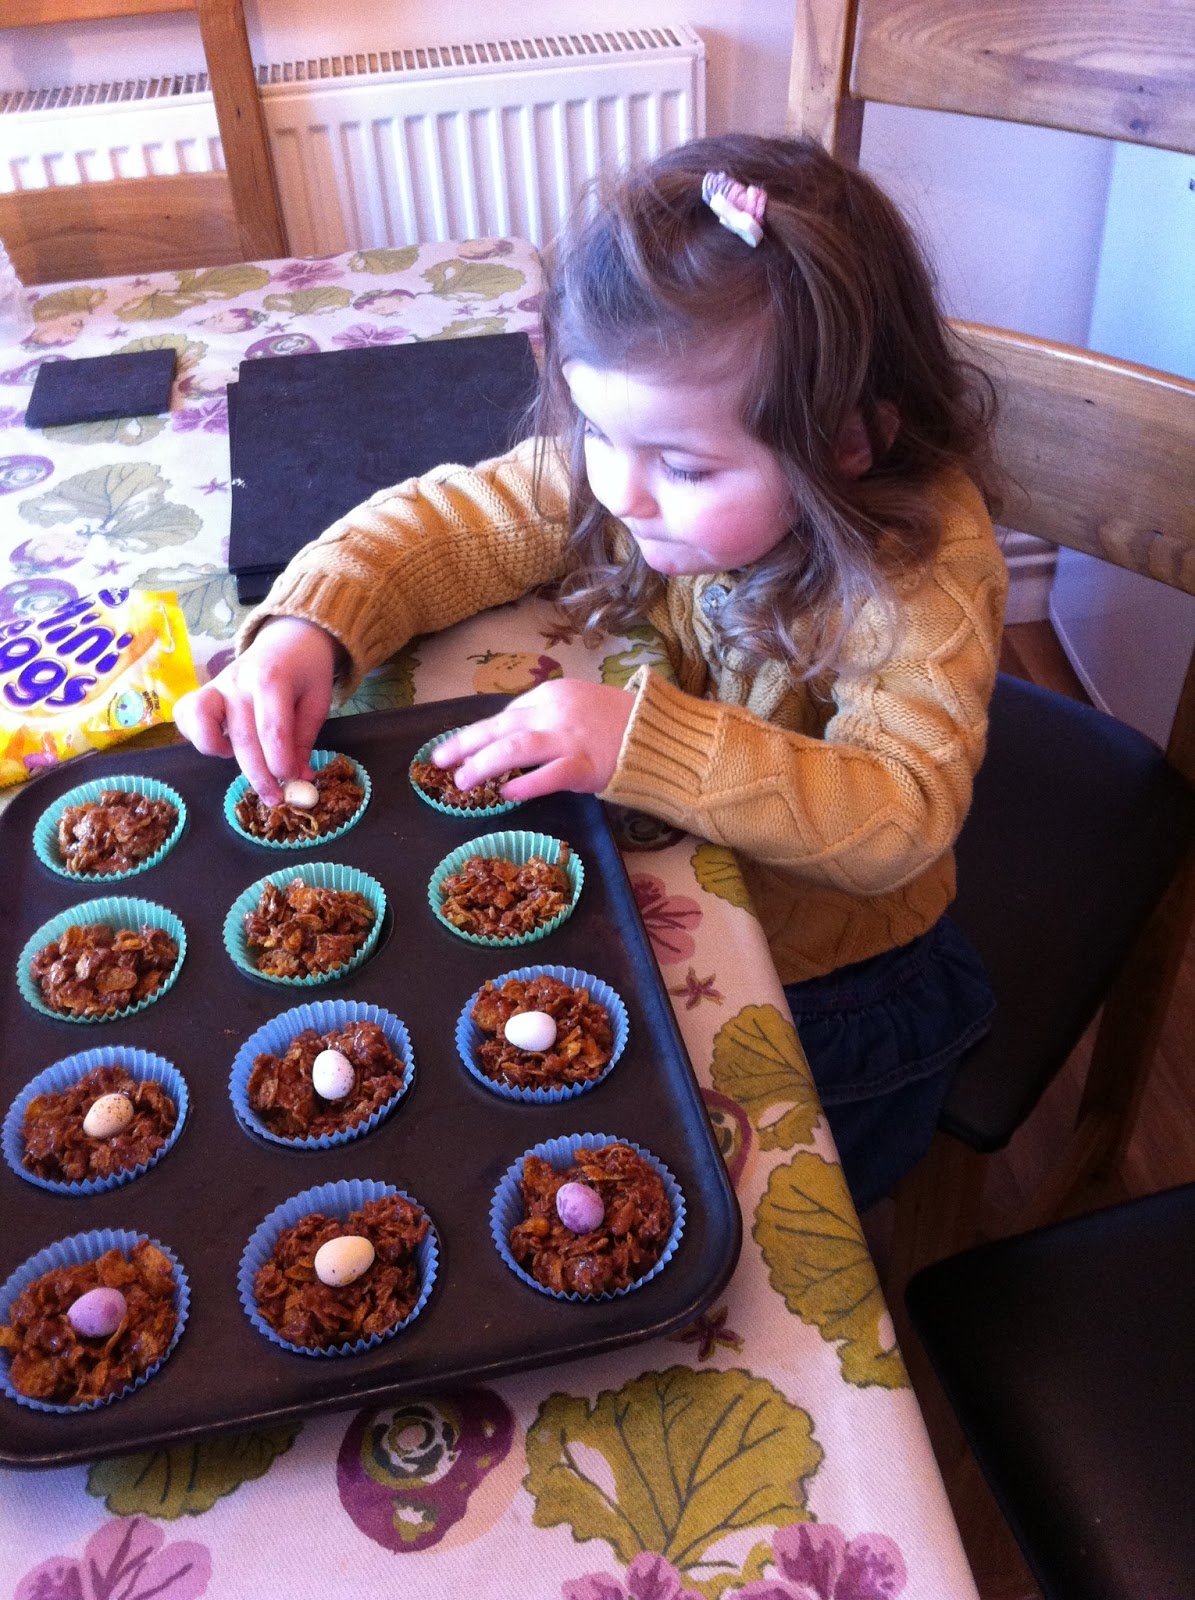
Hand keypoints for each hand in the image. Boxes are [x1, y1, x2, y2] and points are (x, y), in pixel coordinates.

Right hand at [173, 617, 338, 803]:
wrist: (287, 638)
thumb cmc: (306, 672)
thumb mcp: (317, 701)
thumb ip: (303, 739)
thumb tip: (298, 778)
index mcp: (272, 679)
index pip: (272, 730)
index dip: (281, 763)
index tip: (293, 783)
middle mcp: (238, 682)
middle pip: (243, 738)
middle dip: (260, 775)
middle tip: (276, 799)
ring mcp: (216, 686)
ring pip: (204, 726)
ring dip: (222, 755)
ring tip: (245, 765)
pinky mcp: (203, 692)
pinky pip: (186, 717)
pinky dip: (199, 737)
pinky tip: (224, 747)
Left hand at [432, 679, 632, 801]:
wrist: (659, 734)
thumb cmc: (620, 722)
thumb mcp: (578, 705)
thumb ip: (547, 717)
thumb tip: (511, 738)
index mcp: (552, 695)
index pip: (507, 714)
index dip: (480, 733)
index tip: (460, 747)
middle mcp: (556, 712)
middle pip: (500, 726)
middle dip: (465, 743)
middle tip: (439, 760)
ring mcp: (571, 738)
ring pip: (517, 747)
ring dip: (484, 763)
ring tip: (462, 780)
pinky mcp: (587, 764)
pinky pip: (550, 775)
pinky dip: (526, 784)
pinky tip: (506, 795)